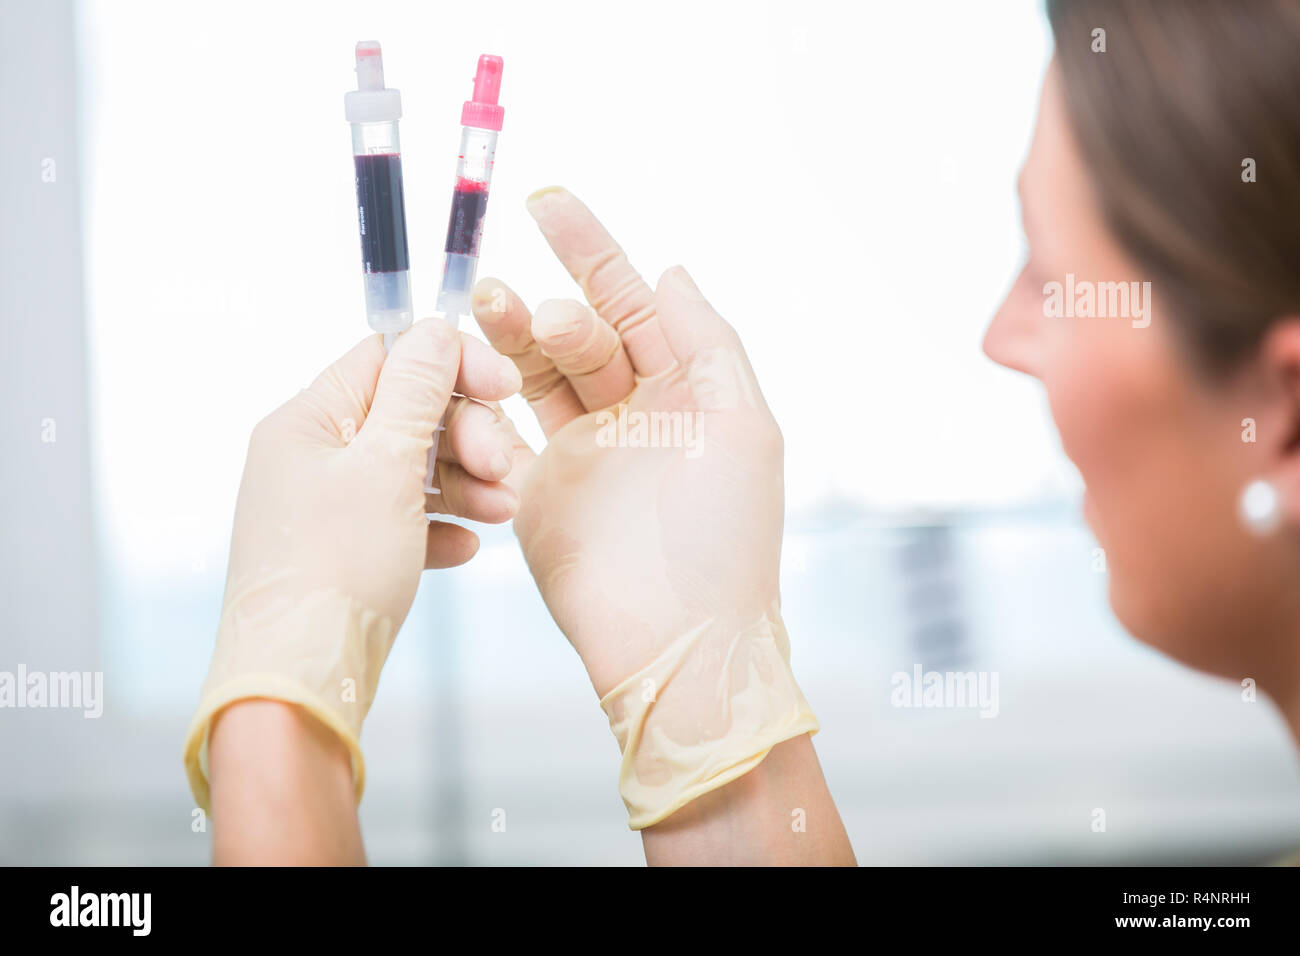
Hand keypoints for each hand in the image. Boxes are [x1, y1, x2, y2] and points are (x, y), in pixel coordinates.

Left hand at [185, 318, 520, 810]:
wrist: (299, 680)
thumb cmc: (335, 569)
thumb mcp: (386, 468)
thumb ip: (417, 394)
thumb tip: (435, 330)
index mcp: (307, 421)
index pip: (387, 359)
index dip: (452, 366)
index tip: (507, 387)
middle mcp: (311, 456)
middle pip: (405, 416)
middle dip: (465, 436)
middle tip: (504, 467)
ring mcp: (326, 507)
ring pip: (410, 472)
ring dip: (464, 484)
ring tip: (505, 512)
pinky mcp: (344, 554)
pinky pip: (402, 522)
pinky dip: (439, 528)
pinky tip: (468, 548)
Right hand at [473, 187, 817, 828]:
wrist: (676, 639)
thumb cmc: (725, 535)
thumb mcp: (742, 422)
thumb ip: (706, 339)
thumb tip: (671, 269)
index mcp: (686, 390)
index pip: (630, 302)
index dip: (590, 251)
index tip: (546, 202)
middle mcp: (633, 413)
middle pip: (577, 332)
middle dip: (546, 307)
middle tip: (527, 312)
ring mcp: (583, 451)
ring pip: (534, 372)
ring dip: (507, 336)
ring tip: (483, 314)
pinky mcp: (538, 490)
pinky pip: (502, 427)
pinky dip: (483, 397)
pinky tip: (471, 374)